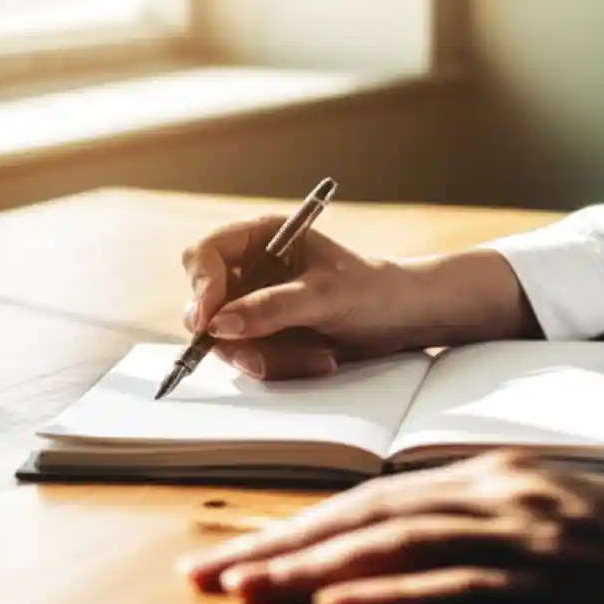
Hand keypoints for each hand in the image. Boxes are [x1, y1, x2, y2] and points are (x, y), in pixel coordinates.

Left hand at [178, 451, 603, 603]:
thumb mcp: (534, 504)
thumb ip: (461, 514)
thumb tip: (384, 542)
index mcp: (480, 471)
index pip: (368, 496)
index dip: (298, 523)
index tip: (238, 547)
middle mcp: (486, 494)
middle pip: (361, 518)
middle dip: (279, 545)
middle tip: (209, 572)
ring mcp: (512, 536)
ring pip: (391, 548)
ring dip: (312, 571)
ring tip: (246, 589)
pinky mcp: (540, 583)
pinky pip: (452, 591)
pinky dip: (392, 599)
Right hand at [181, 216, 538, 379]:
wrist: (402, 321)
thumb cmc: (371, 291)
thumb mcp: (325, 296)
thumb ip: (272, 307)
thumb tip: (219, 324)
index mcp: (259, 237)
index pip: (204, 255)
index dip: (201, 285)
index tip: (210, 320)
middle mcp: (249, 270)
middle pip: (204, 303)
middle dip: (236, 335)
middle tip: (260, 357)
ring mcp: (252, 306)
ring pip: (227, 341)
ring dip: (270, 357)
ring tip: (319, 357)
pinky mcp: (263, 337)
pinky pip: (250, 359)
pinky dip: (283, 367)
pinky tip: (320, 360)